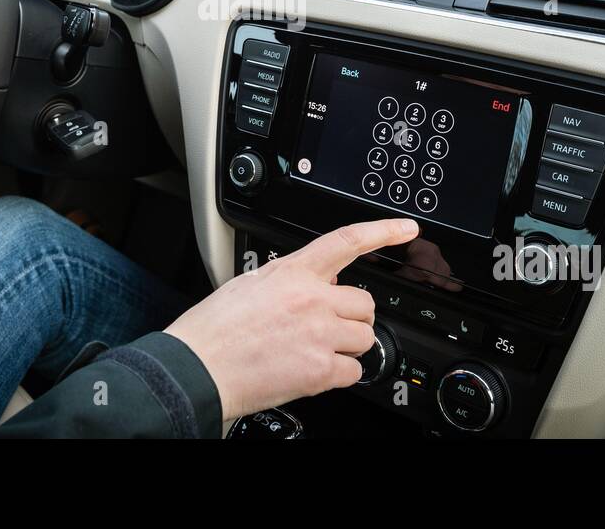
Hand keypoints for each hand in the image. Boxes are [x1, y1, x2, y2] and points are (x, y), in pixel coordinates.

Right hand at [166, 218, 418, 422]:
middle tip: (323, 328)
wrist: (197, 368)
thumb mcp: (251, 284)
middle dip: (350, 317)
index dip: (382, 231)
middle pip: (364, 303)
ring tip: (314, 351)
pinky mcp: (320, 371)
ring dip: (347, 346)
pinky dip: (339, 376)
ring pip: (365, 337)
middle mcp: (312, 299)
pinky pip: (354, 371)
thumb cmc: (214, 330)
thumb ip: (290, 280)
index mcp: (293, 272)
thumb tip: (316, 284)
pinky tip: (312, 372)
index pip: (346, 241)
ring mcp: (319, 334)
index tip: (406, 228)